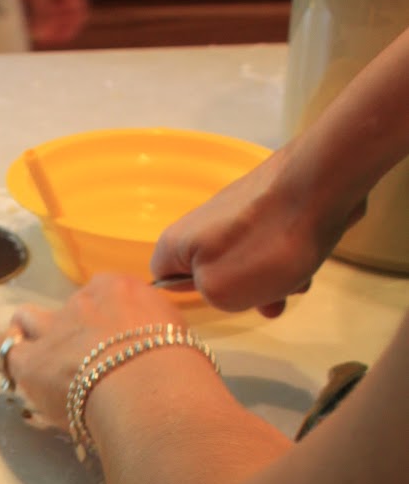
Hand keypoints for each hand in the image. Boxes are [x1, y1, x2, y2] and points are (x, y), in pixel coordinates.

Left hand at [0, 276, 181, 429]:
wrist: (148, 387)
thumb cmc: (174, 371)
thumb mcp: (177, 342)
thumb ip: (161, 343)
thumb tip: (167, 359)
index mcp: (121, 291)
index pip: (103, 297)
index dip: (102, 319)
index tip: (108, 337)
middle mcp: (83, 302)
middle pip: (66, 307)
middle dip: (67, 324)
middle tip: (73, 348)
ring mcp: (53, 330)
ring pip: (30, 319)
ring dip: (27, 329)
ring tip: (19, 337)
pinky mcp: (30, 360)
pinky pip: (1, 344)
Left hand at [13, 0, 87, 47]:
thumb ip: (43, 14)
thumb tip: (43, 35)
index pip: (79, 15)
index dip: (68, 29)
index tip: (54, 39)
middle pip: (62, 15)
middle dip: (50, 26)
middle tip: (38, 35)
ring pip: (46, 10)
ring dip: (37, 19)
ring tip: (27, 24)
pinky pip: (33, 2)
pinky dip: (27, 8)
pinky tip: (20, 8)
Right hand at [150, 143, 365, 316]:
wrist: (322, 183)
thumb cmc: (266, 243)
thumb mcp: (220, 293)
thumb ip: (206, 295)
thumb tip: (220, 285)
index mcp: (177, 241)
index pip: (162, 277)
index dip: (186, 295)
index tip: (214, 300)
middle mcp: (202, 221)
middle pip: (213, 272)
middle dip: (241, 292)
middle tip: (263, 300)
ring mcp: (239, 210)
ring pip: (248, 261)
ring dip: (270, 279)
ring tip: (294, 282)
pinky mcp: (272, 202)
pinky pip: (273, 243)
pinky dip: (288, 257)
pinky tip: (309, 261)